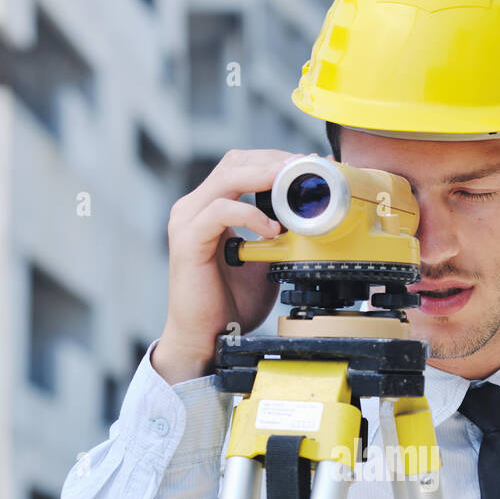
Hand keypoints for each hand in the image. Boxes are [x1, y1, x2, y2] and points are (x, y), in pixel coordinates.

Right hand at [152, 148, 303, 382]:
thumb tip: (312, 217)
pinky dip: (249, 213)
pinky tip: (272, 228)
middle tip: (307, 170)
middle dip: (276, 161)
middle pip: (236, 161)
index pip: (243, 165)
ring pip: (228, 177)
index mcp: (210, 208)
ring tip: (294, 186)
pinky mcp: (187, 240)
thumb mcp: (265, 262)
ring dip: (266, 177)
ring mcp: (188, 221)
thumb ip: (279, 236)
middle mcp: (195, 207)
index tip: (311, 166)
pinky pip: (220, 211)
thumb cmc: (231, 303)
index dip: (277, 160)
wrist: (207, 338)